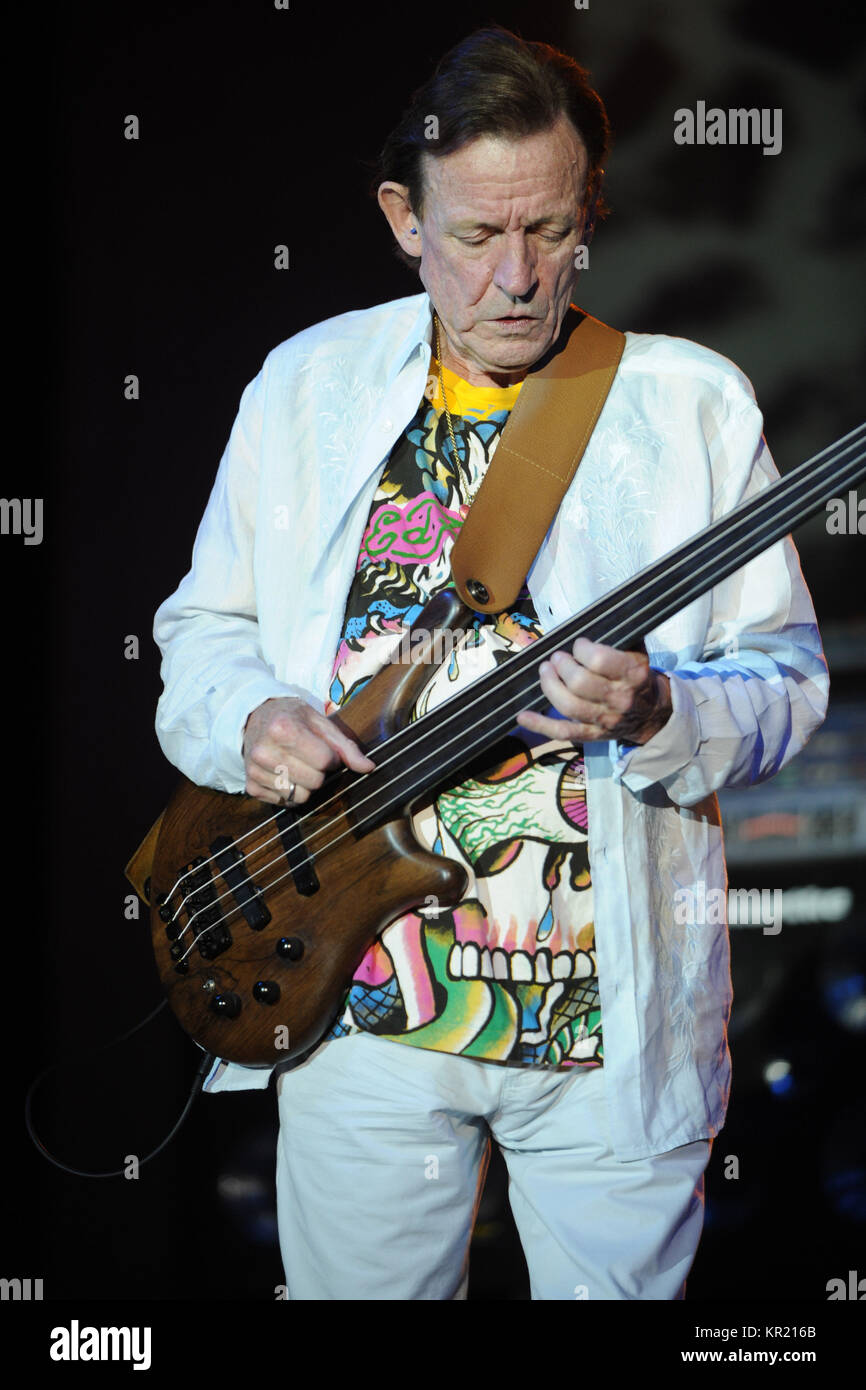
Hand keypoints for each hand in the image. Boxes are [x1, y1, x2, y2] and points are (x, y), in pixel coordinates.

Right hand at [242, 696, 374, 805]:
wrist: (254, 717)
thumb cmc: (292, 718)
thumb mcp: (320, 723)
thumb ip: (345, 746)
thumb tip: (368, 767)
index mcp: (283, 729)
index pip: (325, 761)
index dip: (331, 758)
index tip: (324, 750)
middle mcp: (265, 751)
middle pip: (314, 781)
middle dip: (319, 772)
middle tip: (310, 758)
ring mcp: (255, 771)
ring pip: (300, 796)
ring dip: (306, 785)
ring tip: (298, 766)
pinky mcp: (251, 786)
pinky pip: (284, 802)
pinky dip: (290, 792)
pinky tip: (285, 774)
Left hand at [516, 637, 671, 744]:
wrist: (651, 714)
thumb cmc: (637, 677)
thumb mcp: (638, 653)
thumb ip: (618, 639)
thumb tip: (593, 619)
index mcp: (633, 675)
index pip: (600, 660)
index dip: (583, 649)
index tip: (579, 644)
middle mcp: (619, 699)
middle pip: (580, 683)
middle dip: (562, 666)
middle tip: (557, 657)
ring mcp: (605, 720)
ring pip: (569, 707)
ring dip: (550, 686)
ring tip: (545, 671)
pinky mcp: (592, 735)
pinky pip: (563, 732)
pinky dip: (541, 725)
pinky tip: (523, 716)